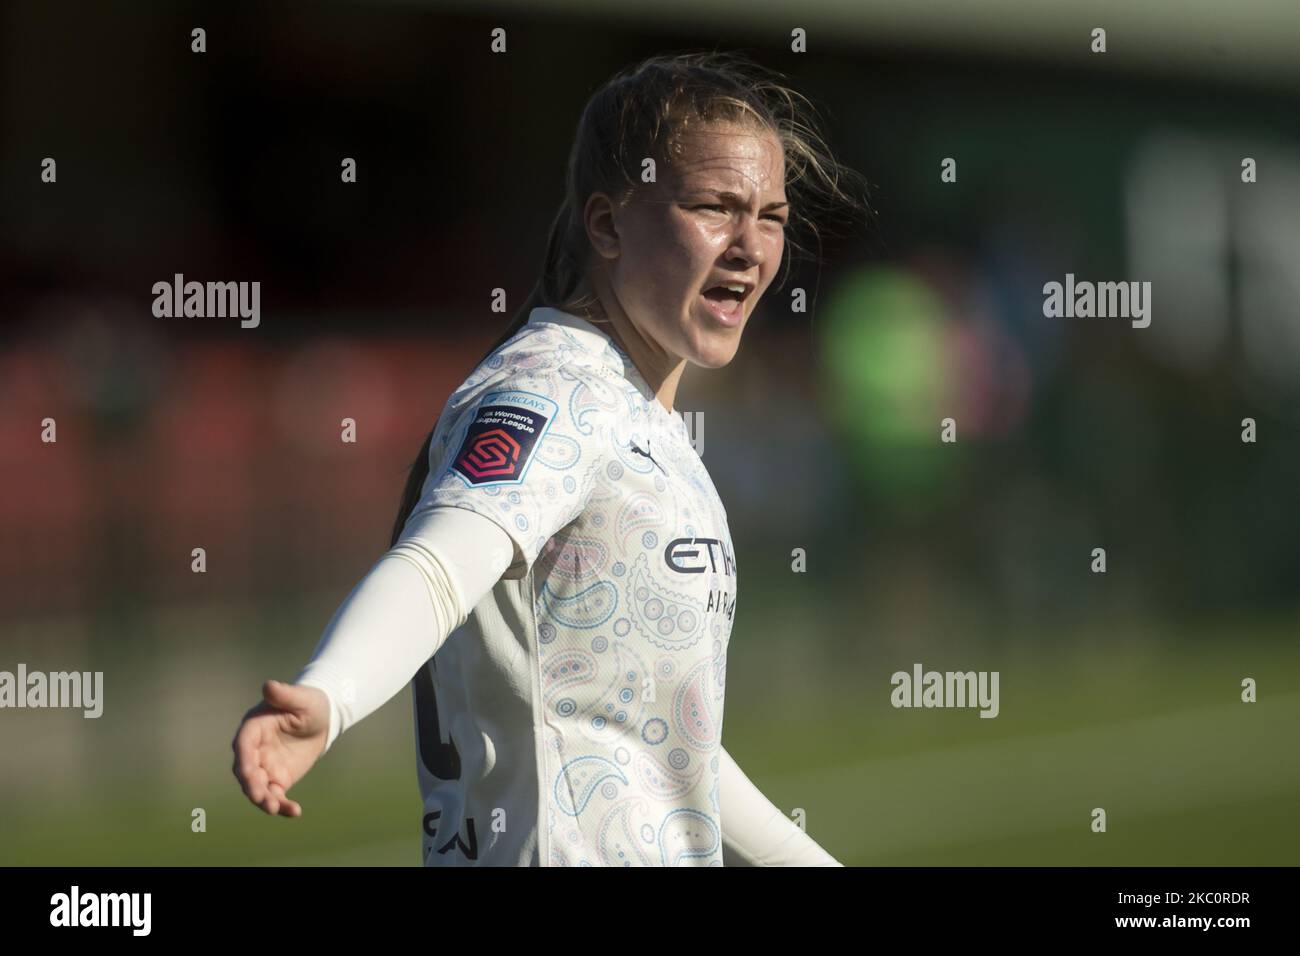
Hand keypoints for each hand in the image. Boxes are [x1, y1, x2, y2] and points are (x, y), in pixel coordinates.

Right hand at [232, 679, 329, 816]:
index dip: (244, 760)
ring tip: (276, 809)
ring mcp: (263, 766)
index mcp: (254, 728)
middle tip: (264, 800)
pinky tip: (294, 812)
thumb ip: (284, 694)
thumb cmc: (309, 703)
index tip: (249, 774)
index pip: (243, 745)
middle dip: (252, 787)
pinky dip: (282, 805)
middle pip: (246, 772)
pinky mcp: (277, 779)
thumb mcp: (301, 698)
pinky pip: (275, 795)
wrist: (322, 720)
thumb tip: (268, 686)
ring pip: (257, 788)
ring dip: (264, 800)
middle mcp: (253, 750)